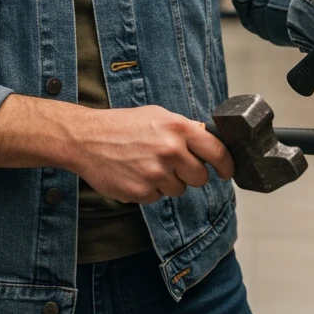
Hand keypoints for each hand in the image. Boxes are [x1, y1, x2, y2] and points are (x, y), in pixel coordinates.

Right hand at [68, 105, 234, 204]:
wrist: (87, 138)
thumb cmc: (122, 125)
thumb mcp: (157, 116)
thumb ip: (184, 130)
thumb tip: (207, 144)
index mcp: (178, 128)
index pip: (216, 151)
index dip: (226, 165)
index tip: (226, 171)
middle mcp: (170, 151)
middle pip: (200, 177)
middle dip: (191, 174)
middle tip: (172, 164)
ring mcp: (156, 173)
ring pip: (179, 190)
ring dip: (168, 182)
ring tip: (147, 165)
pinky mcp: (142, 192)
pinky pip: (158, 197)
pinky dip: (150, 190)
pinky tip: (135, 173)